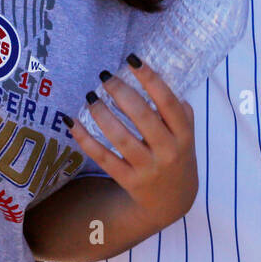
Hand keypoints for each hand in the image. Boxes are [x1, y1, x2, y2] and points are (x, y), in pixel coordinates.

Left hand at [71, 58, 197, 231]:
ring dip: (102, 114)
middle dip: (121, 92)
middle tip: (104, 77)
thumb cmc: (177, 156)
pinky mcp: (129, 181)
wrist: (172, 201)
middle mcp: (168, 151)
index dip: (151, 79)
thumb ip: (178, 110)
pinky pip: (104, 158)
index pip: (168, 102)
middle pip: (142, 117)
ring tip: (90, 97)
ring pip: (120, 138)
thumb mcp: (186, 134)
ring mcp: (148, 168)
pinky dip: (86, 140)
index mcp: (184, 134)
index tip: (132, 60)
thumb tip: (158, 79)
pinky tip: (74, 123)